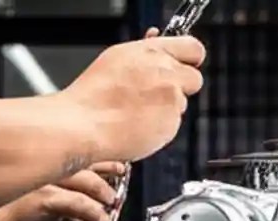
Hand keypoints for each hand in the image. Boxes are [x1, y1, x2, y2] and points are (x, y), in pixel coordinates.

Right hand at [0, 161, 125, 220]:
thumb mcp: (25, 203)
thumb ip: (53, 204)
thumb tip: (77, 220)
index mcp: (36, 160)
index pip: (76, 152)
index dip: (101, 160)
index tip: (119, 166)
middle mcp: (41, 165)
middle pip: (86, 164)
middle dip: (108, 177)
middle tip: (118, 192)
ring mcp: (42, 180)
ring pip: (86, 183)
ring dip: (104, 198)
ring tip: (109, 212)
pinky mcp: (42, 199)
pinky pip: (78, 204)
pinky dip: (93, 216)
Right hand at [63, 30, 205, 161]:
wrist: (83, 125)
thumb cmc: (94, 95)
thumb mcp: (118, 58)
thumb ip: (145, 51)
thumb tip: (156, 37)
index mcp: (151, 51)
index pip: (193, 48)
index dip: (190, 59)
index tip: (184, 66)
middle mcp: (165, 72)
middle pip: (194, 78)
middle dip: (181, 87)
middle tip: (157, 94)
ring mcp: (171, 98)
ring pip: (181, 104)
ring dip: (167, 108)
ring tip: (137, 112)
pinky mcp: (171, 123)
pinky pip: (173, 124)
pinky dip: (160, 127)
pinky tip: (139, 125)